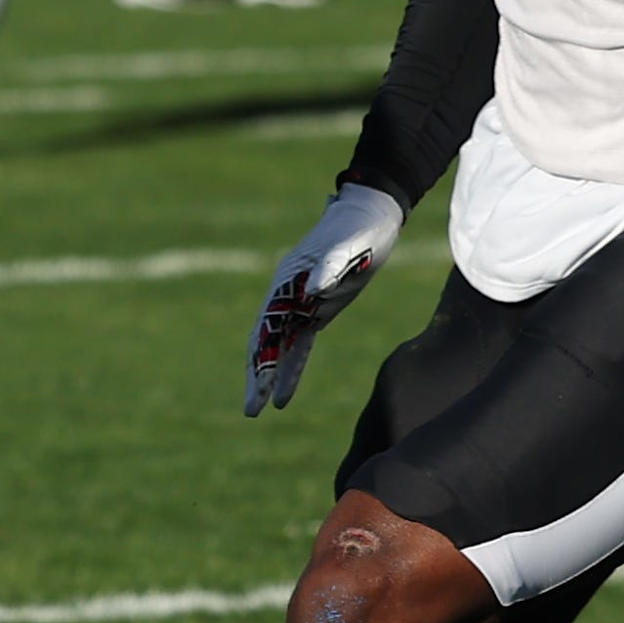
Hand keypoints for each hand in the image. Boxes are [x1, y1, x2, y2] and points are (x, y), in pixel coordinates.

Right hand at [242, 183, 403, 417]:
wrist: (372, 212)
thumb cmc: (361, 226)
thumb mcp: (351, 244)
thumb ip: (331, 265)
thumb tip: (311, 290)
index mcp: (289, 280)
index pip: (268, 326)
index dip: (262, 357)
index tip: (259, 383)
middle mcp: (288, 294)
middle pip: (265, 341)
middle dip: (257, 376)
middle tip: (250, 410)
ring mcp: (300, 303)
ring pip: (278, 347)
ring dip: (269, 377)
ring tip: (259, 409)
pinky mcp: (316, 310)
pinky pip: (299, 345)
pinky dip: (291, 369)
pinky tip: (285, 395)